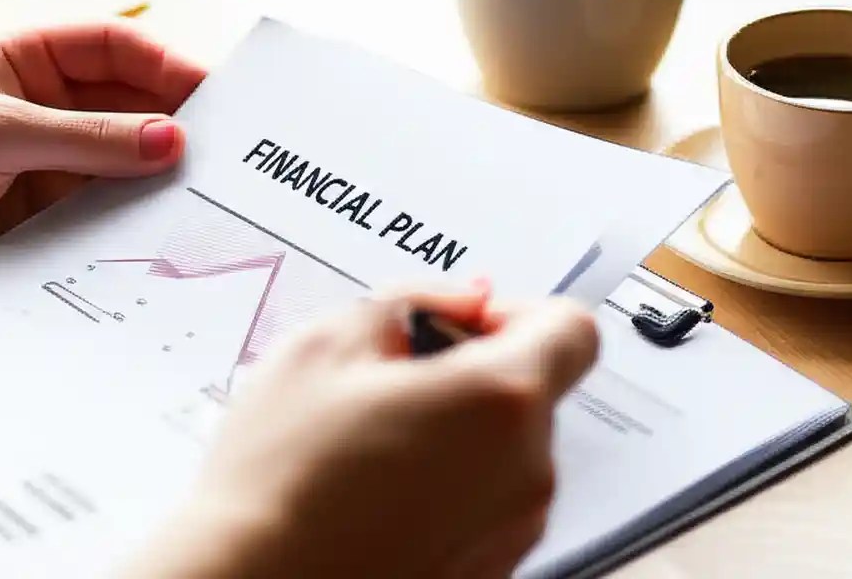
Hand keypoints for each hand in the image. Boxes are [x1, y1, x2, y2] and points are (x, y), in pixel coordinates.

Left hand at [0, 22, 205, 286]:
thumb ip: (89, 139)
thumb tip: (173, 141)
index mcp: (32, 57)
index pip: (120, 48)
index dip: (171, 66)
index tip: (219, 96)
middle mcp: (49, 103)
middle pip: (134, 102)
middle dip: (178, 122)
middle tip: (230, 152)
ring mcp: (52, 158)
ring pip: (127, 156)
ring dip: (162, 173)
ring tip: (210, 193)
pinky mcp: (48, 209)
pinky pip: (108, 205)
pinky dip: (137, 213)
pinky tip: (167, 226)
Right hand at [124, 284, 598, 578]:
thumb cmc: (281, 481)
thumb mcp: (325, 344)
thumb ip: (410, 299)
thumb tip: (455, 301)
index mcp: (500, 400)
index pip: (571, 327)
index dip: (514, 309)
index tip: (459, 321)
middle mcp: (526, 471)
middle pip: (528, 389)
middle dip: (466, 370)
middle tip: (385, 379)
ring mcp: (511, 530)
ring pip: (503, 448)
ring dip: (451, 429)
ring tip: (365, 441)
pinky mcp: (489, 569)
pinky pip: (482, 501)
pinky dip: (441, 483)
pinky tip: (371, 488)